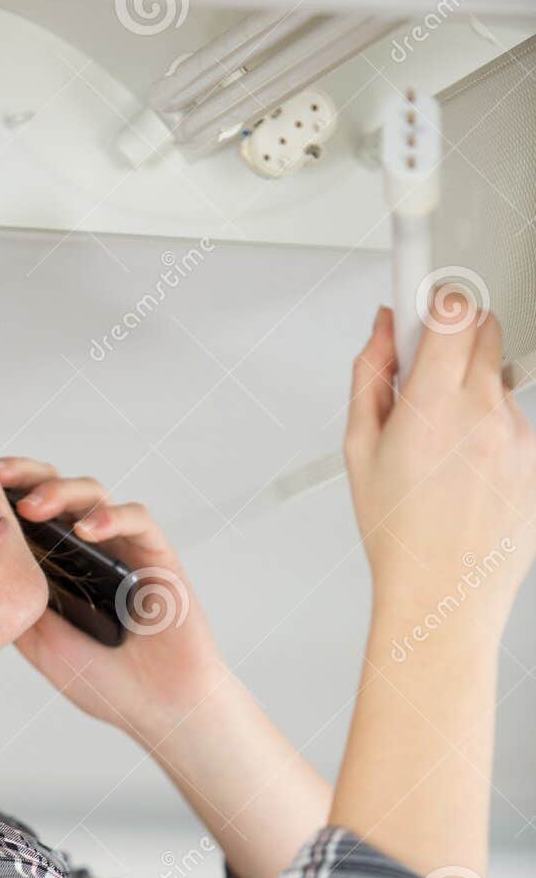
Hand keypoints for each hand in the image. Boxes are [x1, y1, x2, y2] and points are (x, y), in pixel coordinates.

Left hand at [0, 456, 227, 743]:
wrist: (160, 708)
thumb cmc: (105, 682)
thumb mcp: (43, 645)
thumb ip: (18, 606)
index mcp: (60, 565)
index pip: (32, 511)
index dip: (6, 490)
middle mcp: (91, 549)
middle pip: (60, 490)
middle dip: (28, 475)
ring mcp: (124, 550)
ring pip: (94, 495)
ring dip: (62, 492)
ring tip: (34, 507)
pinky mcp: (158, 557)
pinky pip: (138, 521)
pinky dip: (112, 517)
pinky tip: (88, 530)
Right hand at [344, 300, 535, 632]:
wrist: (443, 596)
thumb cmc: (400, 536)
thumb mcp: (359, 451)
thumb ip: (370, 376)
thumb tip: (383, 331)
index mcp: (434, 403)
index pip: (451, 307)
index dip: (436, 292)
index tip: (426, 282)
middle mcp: (484, 411)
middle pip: (481, 329)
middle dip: (453, 337)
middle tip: (426, 373)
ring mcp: (519, 435)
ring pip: (497, 380)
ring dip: (472, 392)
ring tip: (443, 448)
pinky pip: (517, 423)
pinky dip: (494, 434)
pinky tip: (468, 474)